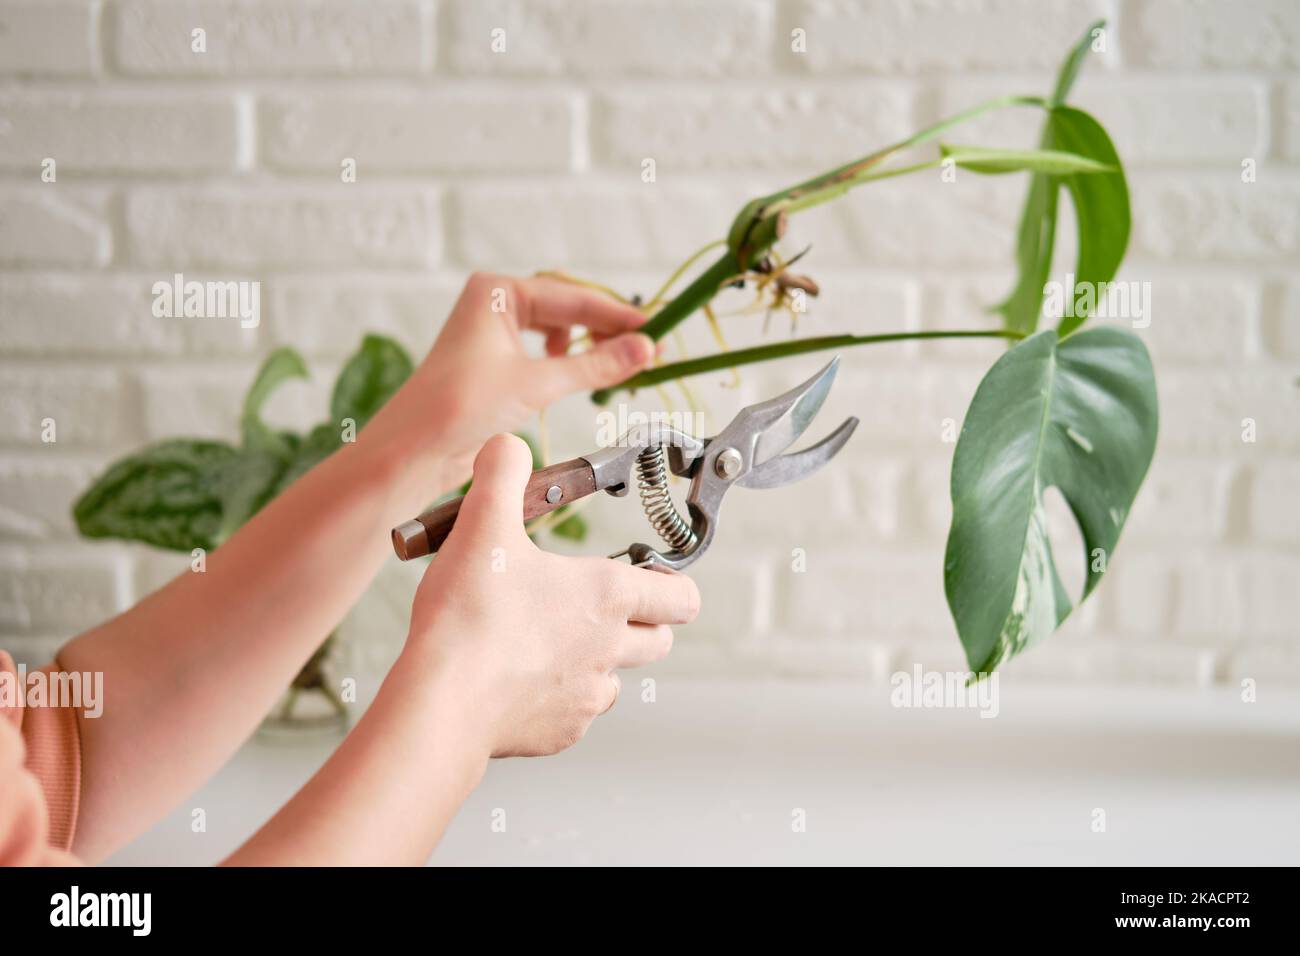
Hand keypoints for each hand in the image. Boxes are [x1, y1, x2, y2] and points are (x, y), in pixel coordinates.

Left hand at [362, 272, 654, 490]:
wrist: (415, 449)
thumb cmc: (461, 406)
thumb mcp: (538, 383)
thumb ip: (596, 364)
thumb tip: (645, 350)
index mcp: (497, 291)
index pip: (572, 297)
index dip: (616, 315)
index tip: (655, 329)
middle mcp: (493, 304)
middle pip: (567, 308)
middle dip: (605, 329)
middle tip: (646, 349)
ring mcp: (493, 332)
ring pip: (557, 329)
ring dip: (588, 345)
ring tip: (618, 363)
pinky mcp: (495, 362)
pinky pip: (544, 352)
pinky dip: (568, 361)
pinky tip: (578, 373)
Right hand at [404, 434, 699, 757]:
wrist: (441, 703)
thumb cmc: (468, 618)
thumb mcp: (481, 526)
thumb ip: (501, 474)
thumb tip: (509, 445)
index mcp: (606, 596)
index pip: (681, 596)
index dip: (673, 584)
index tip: (647, 574)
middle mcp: (610, 650)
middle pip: (660, 641)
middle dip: (643, 624)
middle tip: (600, 607)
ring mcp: (588, 697)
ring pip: (616, 681)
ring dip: (597, 662)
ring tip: (550, 642)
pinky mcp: (560, 733)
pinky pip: (576, 715)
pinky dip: (559, 698)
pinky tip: (520, 680)